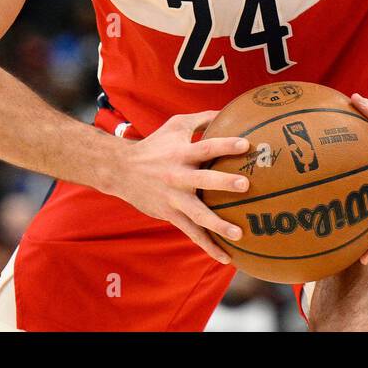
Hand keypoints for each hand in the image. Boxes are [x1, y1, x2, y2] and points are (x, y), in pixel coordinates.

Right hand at [110, 110, 251, 263]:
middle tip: (245, 185)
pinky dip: (208, 246)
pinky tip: (227, 257)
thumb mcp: (176, 125)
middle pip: (203, 180)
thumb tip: (231, 110)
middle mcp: (178, 176)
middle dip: (223, 182)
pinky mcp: (171, 215)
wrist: (122, 170)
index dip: (225, 145)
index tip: (245, 144)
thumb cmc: (156, 144)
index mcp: (181, 153)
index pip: (206, 147)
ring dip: (218, 224)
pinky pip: (192, 233)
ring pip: (198, 214)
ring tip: (239, 233)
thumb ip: (203, 118)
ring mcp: (174, 198)